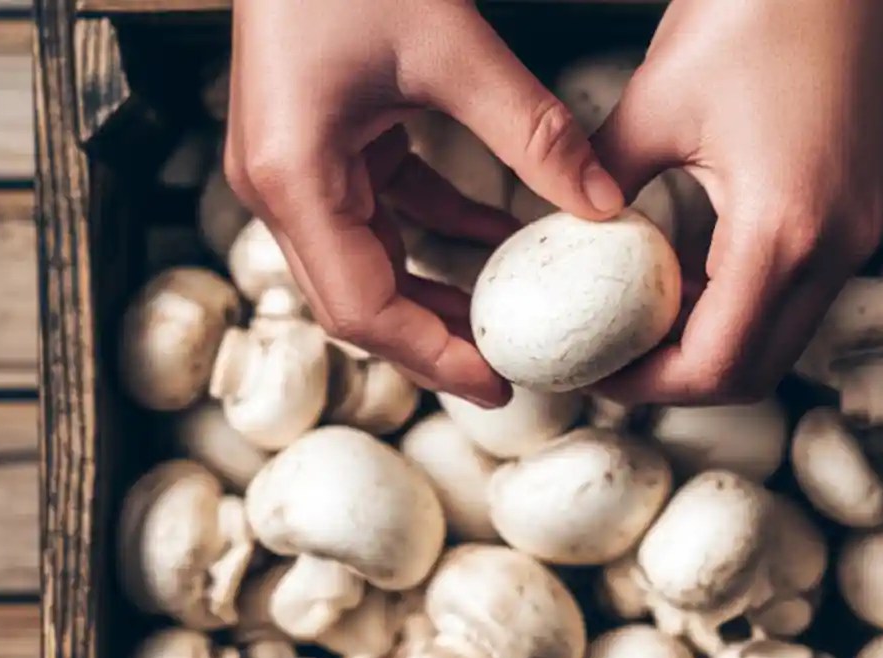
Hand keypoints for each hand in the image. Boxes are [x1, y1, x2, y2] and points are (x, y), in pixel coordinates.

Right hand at [225, 0, 625, 406]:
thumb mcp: (452, 47)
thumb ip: (532, 133)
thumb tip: (601, 205)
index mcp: (296, 179)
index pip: (362, 309)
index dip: (433, 356)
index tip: (500, 384)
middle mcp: (281, 186)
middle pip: (359, 299)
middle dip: (436, 338)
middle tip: (511, 370)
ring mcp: (295, 166)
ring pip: (371, 260)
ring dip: (438, 289)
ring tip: (510, 315)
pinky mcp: (319, 143)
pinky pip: (381, 207)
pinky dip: (438, 226)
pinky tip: (498, 236)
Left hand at [592, 0, 882, 404]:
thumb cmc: (755, 12)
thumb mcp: (656, 103)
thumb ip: (603, 182)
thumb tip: (567, 234)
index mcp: (785, 230)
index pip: (718, 364)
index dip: (648, 385)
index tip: (594, 372)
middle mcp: (835, 247)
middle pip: (754, 369)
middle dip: (677, 379)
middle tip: (610, 358)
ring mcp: (855, 233)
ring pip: (778, 336)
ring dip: (709, 341)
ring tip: (639, 318)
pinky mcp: (856, 214)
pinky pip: (795, 291)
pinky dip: (737, 301)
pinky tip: (684, 272)